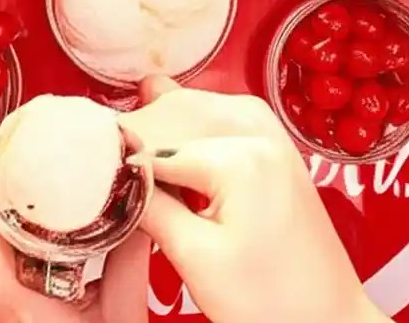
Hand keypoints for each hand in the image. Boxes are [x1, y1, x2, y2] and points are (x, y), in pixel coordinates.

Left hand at [0, 176, 150, 321]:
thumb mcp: (124, 316)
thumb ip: (130, 258)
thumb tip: (140, 203)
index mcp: (9, 301)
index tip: (9, 159)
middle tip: (28, 169)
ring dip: (4, 223)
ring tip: (38, 196)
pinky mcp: (5, 320)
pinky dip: (14, 251)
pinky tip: (47, 241)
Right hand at [118, 77, 388, 322]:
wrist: (327, 320)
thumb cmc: (273, 302)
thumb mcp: (195, 258)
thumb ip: (149, 206)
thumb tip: (111, 176)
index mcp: (241, 157)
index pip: (153, 141)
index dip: (113, 156)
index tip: (82, 168)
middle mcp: (259, 132)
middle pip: (173, 112)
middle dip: (133, 133)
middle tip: (97, 164)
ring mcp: (270, 134)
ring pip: (193, 107)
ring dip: (157, 127)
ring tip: (126, 158)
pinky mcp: (272, 147)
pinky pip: (217, 118)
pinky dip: (185, 129)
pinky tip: (165, 149)